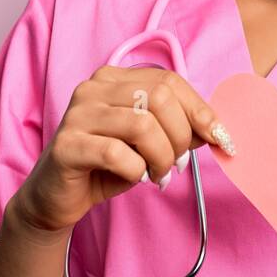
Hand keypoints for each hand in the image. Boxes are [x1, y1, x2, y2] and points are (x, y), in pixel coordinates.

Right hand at [10, 66, 230, 233]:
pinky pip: (117, 154)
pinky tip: (134, 177)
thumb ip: (177, 129)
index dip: (199, 109)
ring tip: (157, 174)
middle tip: (176, 164)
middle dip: (179, 137)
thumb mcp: (149, 143)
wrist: (57, 197)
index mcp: (114, 79)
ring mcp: (77, 114)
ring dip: (160, 157)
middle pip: (158, 99)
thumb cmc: (106, 166)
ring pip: (142, 126)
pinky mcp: (66, 145)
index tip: (219, 137)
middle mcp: (93, 88)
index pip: (168, 81)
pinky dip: (136, 171)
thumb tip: (216, 129)